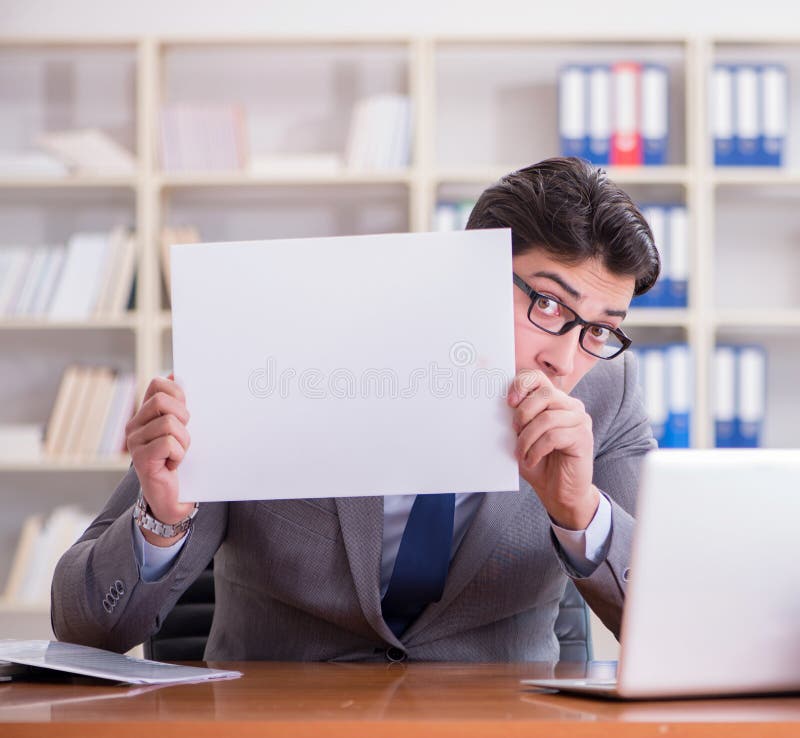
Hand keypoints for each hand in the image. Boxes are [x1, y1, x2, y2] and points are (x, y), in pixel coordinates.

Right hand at [126, 373, 194, 543]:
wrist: (174, 499)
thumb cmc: (179, 461)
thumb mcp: (181, 429)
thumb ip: (177, 405)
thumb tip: (176, 373)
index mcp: (144, 414)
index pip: (157, 384)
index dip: (177, 392)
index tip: (186, 412)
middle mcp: (134, 426)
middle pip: (163, 400)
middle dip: (183, 416)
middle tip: (184, 437)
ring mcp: (135, 442)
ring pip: (170, 423)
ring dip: (184, 440)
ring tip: (179, 455)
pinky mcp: (141, 460)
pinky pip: (168, 443)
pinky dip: (179, 454)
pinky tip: (174, 465)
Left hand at [507, 369, 598, 529]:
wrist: (559, 492)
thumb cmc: (539, 463)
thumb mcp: (522, 437)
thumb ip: (517, 419)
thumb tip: (501, 404)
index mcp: (554, 400)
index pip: (537, 378)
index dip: (521, 385)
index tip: (509, 402)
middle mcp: (570, 405)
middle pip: (545, 394)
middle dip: (523, 414)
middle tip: (515, 432)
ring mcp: (579, 420)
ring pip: (547, 418)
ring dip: (527, 438)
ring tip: (521, 453)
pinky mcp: (583, 437)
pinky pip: (554, 436)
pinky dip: (536, 450)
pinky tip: (531, 460)